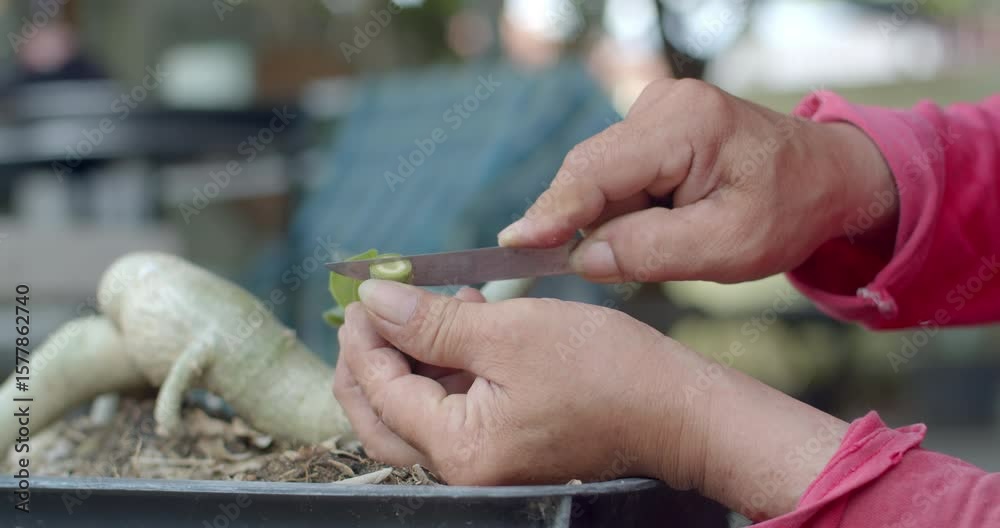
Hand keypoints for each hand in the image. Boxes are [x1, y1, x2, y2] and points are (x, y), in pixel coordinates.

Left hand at [334, 280, 846, 519]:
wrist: (678, 410)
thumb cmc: (607, 371)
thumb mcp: (511, 333)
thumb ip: (432, 321)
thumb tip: (373, 303)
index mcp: (460, 448)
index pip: (381, 390)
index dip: (364, 337)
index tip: (361, 293)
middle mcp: (465, 467)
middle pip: (384, 415)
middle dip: (370, 358)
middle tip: (369, 309)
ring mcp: (486, 460)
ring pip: (416, 410)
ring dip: (412, 356)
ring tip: (435, 302)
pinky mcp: (506, 445)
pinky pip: (454, 408)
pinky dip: (447, 367)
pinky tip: (467, 321)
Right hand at [498, 78, 895, 283]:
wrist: (826, 177)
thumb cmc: (787, 211)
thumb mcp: (727, 247)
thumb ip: (650, 251)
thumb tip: (581, 258)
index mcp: (688, 125)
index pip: (598, 170)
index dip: (552, 211)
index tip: (513, 244)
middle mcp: (665, 104)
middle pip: (592, 171)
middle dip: (584, 222)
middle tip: (590, 268)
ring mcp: (658, 109)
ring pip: (601, 175)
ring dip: (611, 218)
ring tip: (668, 240)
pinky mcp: (655, 125)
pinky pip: (616, 173)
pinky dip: (623, 207)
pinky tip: (658, 225)